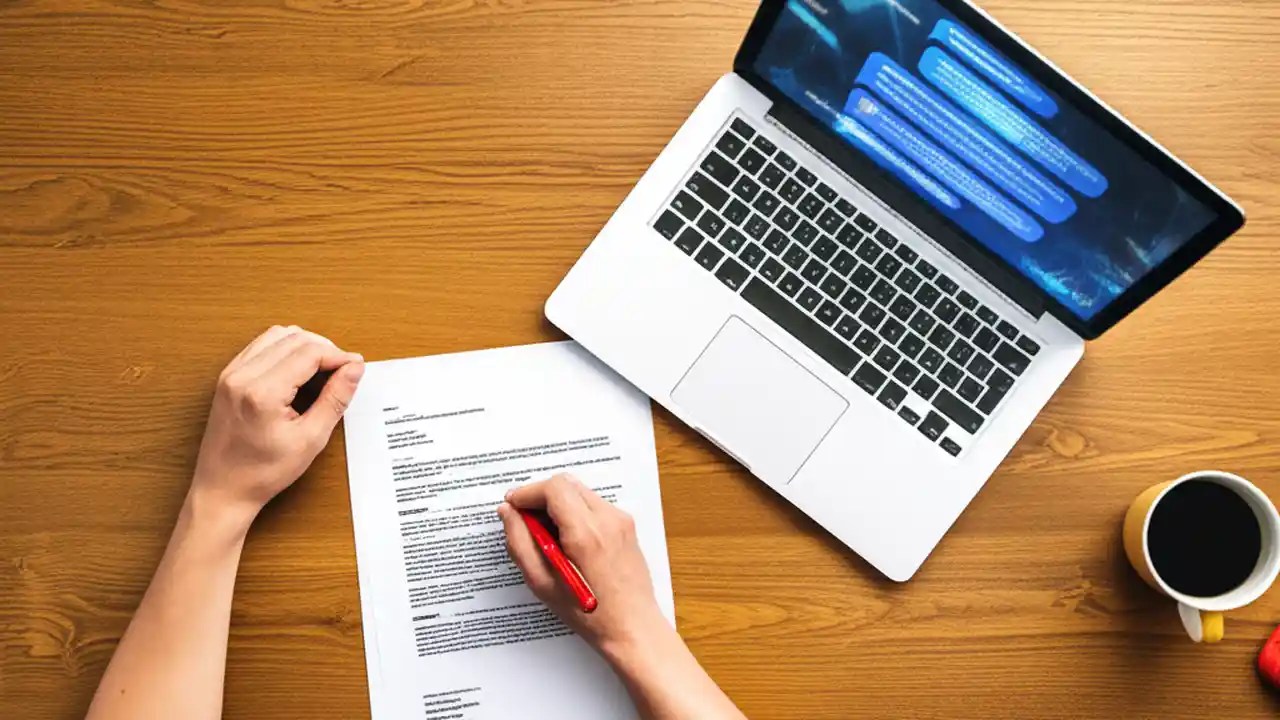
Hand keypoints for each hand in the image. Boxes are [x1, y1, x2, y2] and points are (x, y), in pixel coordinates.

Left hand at [190, 325, 364, 528]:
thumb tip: (354, 369)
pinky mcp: (228, 377)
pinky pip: (261, 346)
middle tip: (343, 370)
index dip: (338, 355)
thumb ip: (335, 399)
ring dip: (304, 346)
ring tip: (322, 370)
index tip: (355, 367)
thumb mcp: (310, 439)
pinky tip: (299, 371)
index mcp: (261, 392)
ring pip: (277, 335)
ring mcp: (231, 374)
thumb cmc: (262, 472)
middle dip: (325, 348)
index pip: (309, 352)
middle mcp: (242, 376)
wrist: (223, 489)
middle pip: (294, 337)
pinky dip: (285, 350)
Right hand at [497, 475, 671, 659]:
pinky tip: (567, 541)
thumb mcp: (542, 582)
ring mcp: (621, 521)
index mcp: (585, 533)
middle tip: (525, 521)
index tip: (513, 506)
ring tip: (546, 536)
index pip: (553, 488)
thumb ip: (520, 542)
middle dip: (540, 496)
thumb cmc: (590, 614)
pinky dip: (575, 512)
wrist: (632, 627)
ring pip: (580, 492)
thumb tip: (508, 513)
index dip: (527, 493)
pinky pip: (594, 505)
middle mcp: (607, 520)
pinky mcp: (626, 526)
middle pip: (566, 484)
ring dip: (558, 504)